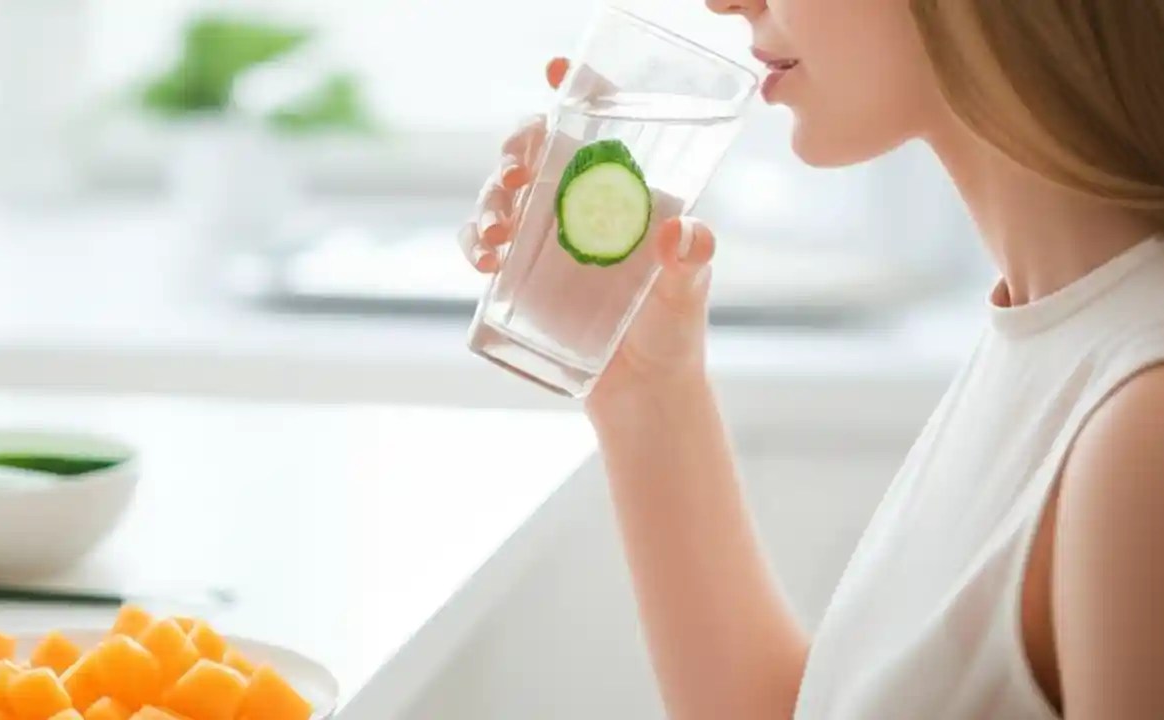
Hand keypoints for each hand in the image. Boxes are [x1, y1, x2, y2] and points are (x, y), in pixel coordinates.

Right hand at [459, 57, 717, 412]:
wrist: (642, 396)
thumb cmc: (672, 335)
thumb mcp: (687, 295)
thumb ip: (690, 264)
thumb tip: (684, 235)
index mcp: (624, 195)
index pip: (597, 131)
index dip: (574, 95)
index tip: (555, 71)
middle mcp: (581, 208)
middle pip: (537, 154)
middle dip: (515, 149)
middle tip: (514, 172)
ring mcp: (547, 242)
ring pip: (503, 195)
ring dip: (487, 199)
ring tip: (492, 231)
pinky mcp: (521, 277)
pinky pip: (484, 245)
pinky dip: (472, 242)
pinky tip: (481, 258)